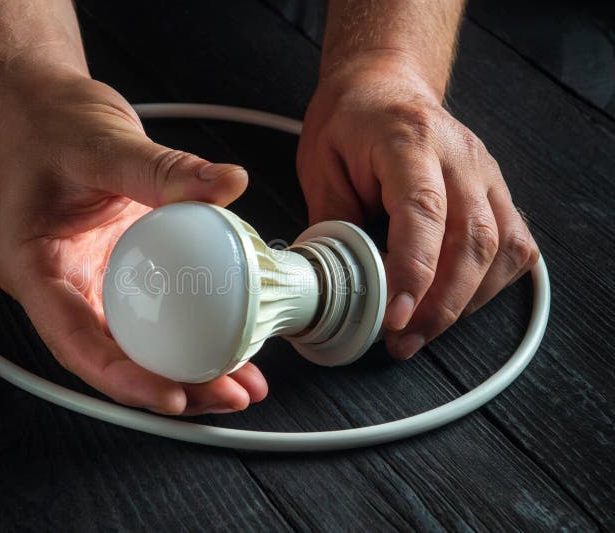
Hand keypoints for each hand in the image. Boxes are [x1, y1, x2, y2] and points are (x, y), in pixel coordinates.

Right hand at [0, 74, 267, 413]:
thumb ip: (163, 168)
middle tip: (228, 394)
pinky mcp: (119, 272)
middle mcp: (60, 287)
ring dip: (187, 369)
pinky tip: (232, 337)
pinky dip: (192, 328)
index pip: (72, 339)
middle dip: (168, 387)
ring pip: (136, 345)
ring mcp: (90, 283)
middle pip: (110, 357)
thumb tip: (227, 184)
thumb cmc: (52, 125)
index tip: (170, 394)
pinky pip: (156, 312)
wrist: (45, 110)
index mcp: (33, 268)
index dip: (121, 378)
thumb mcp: (104, 142)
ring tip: (241, 382)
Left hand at [297, 53, 538, 358]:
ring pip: (501, 249)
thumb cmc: (350, 121)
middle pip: (472, 240)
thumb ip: (331, 223)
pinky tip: (458, 302)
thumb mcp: (320, 165)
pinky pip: (513, 246)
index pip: (424, 212)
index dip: (414, 271)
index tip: (396, 316)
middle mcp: (460, 157)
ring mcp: (487, 174)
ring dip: (466, 301)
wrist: (384, 86)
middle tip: (404, 340)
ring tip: (423, 330)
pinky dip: (490, 284)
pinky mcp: (497, 192)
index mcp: (409, 142)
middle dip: (441, 304)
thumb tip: (337, 285)